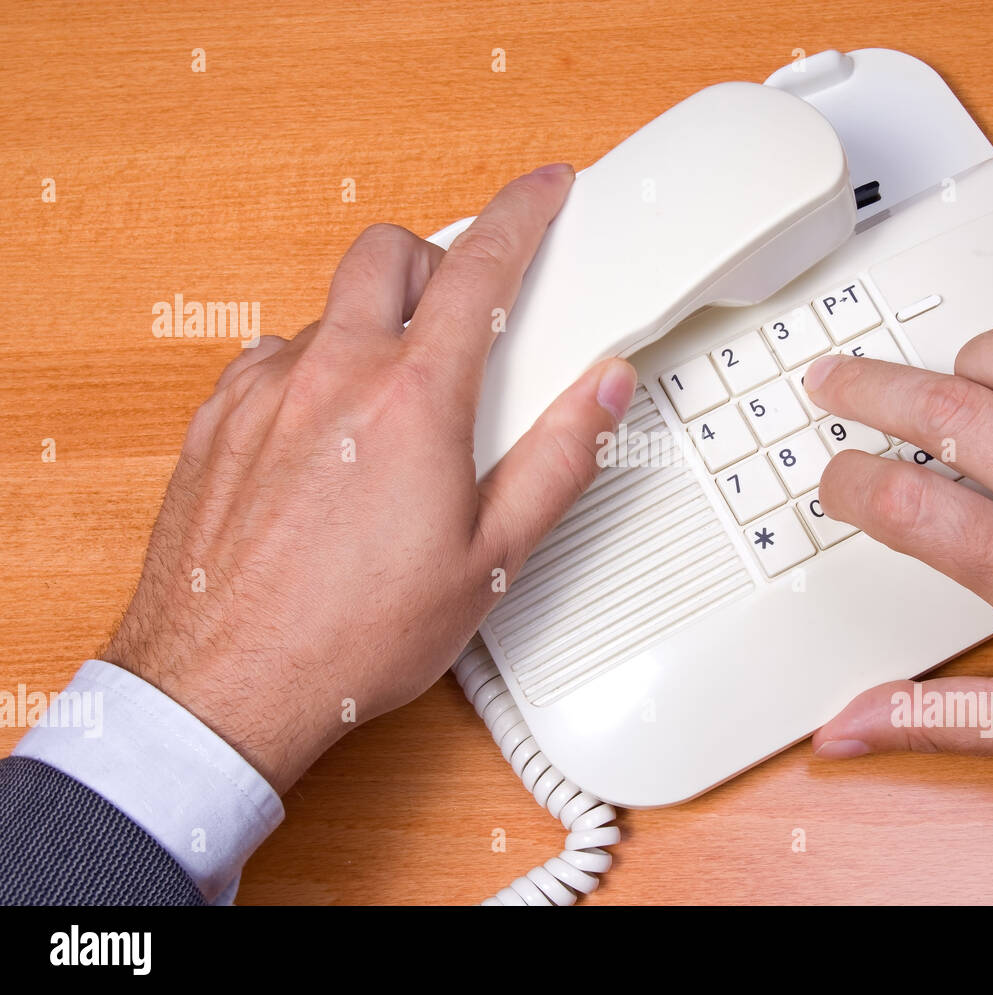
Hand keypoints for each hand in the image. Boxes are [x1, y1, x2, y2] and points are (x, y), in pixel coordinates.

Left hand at [101, 164, 636, 792]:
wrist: (225, 686)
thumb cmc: (354, 635)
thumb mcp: (492, 560)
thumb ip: (560, 458)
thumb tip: (605, 389)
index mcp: (412, 401)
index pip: (480, 269)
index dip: (522, 215)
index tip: (542, 190)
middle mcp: (330, 376)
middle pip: (386, 253)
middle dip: (432, 260)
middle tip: (457, 315)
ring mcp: (262, 393)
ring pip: (326, 311)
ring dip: (368, 331)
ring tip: (389, 413)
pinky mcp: (215, 422)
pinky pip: (270, 358)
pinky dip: (310, 373)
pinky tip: (323, 441)